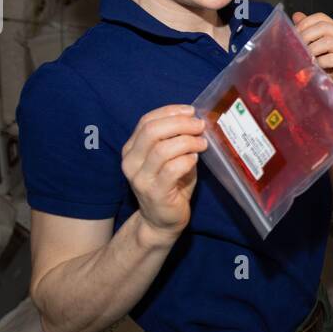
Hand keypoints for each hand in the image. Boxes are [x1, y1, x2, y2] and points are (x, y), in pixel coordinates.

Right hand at [120, 104, 207, 243]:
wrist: (161, 220)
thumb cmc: (170, 185)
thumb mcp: (169, 158)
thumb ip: (175, 139)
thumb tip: (196, 121)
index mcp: (131, 149)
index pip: (146, 121)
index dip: (170, 112)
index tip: (191, 111)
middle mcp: (130, 161)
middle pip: (152, 131)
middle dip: (180, 124)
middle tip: (200, 126)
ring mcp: (140, 178)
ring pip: (162, 149)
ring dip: (187, 142)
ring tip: (202, 143)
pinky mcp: (155, 192)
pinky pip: (172, 168)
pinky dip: (187, 160)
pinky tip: (194, 159)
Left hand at [293, 11, 332, 89]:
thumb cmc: (325, 69)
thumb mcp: (314, 48)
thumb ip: (308, 31)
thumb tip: (297, 15)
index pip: (321, 18)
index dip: (305, 24)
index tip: (294, 33)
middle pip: (324, 27)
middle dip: (306, 36)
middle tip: (297, 45)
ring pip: (329, 41)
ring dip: (312, 49)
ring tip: (305, 57)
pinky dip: (320, 62)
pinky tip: (315, 66)